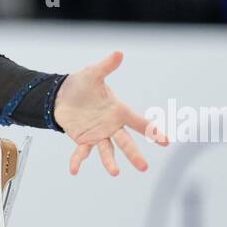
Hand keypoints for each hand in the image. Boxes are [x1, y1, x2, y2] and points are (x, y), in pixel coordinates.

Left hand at [53, 50, 168, 175]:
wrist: (61, 95)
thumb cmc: (81, 84)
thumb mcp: (93, 74)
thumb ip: (106, 67)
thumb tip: (118, 53)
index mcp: (118, 111)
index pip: (139, 122)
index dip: (153, 131)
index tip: (166, 142)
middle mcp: (111, 126)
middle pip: (126, 142)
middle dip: (135, 154)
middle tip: (144, 167)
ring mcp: (98, 135)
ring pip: (107, 150)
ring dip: (110, 162)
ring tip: (115, 173)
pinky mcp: (83, 140)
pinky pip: (82, 152)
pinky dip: (78, 161)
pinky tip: (74, 170)